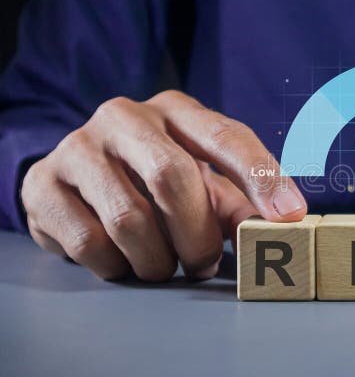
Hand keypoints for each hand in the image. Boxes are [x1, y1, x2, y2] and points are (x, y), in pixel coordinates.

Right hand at [21, 91, 306, 280]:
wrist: (74, 176)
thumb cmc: (153, 179)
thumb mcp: (201, 182)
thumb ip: (239, 202)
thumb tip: (283, 223)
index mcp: (175, 109)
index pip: (227, 136)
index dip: (262, 177)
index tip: (289, 217)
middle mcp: (124, 117)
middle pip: (172, 176)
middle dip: (198, 234)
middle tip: (205, 263)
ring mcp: (78, 147)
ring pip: (129, 218)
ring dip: (157, 260)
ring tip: (164, 267)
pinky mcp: (43, 184)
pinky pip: (89, 242)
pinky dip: (116, 267)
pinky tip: (123, 262)